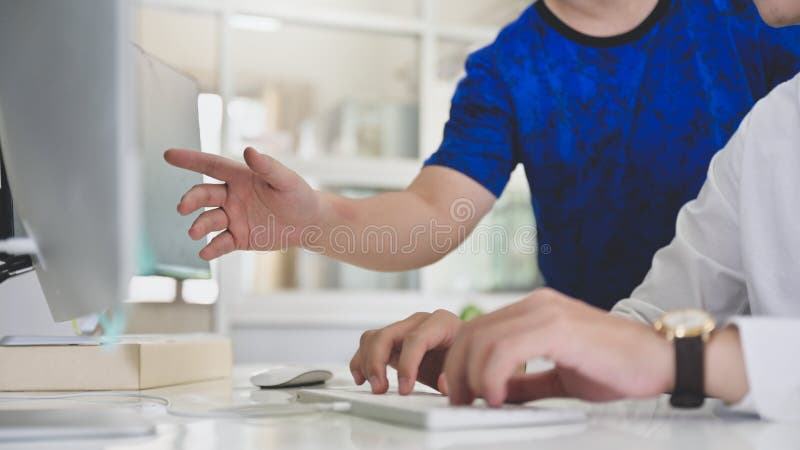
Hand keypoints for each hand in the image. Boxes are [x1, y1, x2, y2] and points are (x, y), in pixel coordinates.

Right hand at [164, 147, 319, 259]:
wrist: (309, 224)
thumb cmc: (299, 196)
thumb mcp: (286, 180)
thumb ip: (268, 166)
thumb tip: (248, 151)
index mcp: (240, 177)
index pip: (211, 165)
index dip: (190, 160)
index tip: (168, 155)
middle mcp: (231, 196)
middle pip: (204, 195)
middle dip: (191, 199)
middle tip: (183, 207)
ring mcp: (233, 218)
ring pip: (209, 220)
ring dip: (199, 225)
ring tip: (194, 233)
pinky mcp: (238, 238)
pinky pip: (220, 243)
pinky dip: (212, 248)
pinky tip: (205, 253)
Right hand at [350, 310, 462, 394]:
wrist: (471, 353)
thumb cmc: (470, 356)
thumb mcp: (469, 365)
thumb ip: (456, 374)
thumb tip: (444, 384)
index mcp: (442, 323)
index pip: (416, 339)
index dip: (407, 365)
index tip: (404, 389)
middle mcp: (420, 322)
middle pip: (388, 335)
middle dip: (378, 363)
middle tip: (380, 389)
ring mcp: (404, 329)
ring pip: (374, 337)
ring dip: (367, 363)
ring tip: (374, 387)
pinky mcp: (394, 341)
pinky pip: (369, 344)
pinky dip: (361, 360)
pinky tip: (362, 378)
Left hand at [443, 288, 673, 406]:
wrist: (663, 359)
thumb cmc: (617, 366)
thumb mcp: (559, 375)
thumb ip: (525, 380)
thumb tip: (494, 393)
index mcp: (534, 310)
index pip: (478, 329)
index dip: (459, 361)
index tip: (459, 392)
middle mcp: (536, 304)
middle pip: (472, 331)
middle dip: (457, 370)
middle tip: (460, 401)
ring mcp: (546, 312)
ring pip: (483, 339)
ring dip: (472, 376)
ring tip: (481, 403)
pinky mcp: (558, 327)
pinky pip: (506, 349)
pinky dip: (492, 375)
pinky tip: (499, 397)